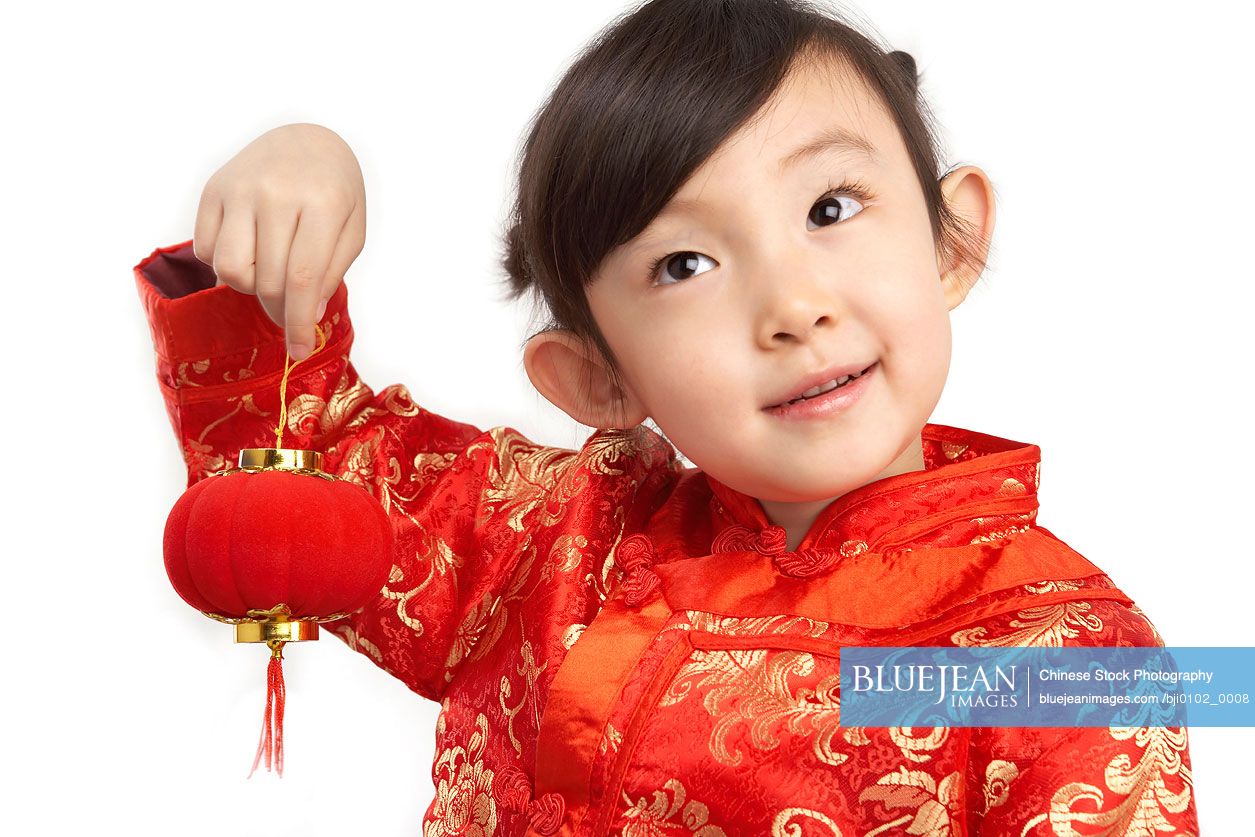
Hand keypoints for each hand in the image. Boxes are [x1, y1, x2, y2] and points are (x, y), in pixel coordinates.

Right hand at [193, 123, 365, 359]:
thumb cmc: (335, 192)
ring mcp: (239, 188)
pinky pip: (206, 250)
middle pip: (264, 280)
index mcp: (322, 202)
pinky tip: (248, 248)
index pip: (301, 279)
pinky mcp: (212, 189)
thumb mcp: (352, 230)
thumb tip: (307, 315)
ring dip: (248, 286)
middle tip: (290, 309)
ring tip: (267, 271)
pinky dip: (224, 263)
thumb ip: (331, 273)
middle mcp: (275, 192)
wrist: (306, 140)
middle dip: (278, 308)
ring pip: (228, 269)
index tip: (299, 352)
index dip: (299, 324)